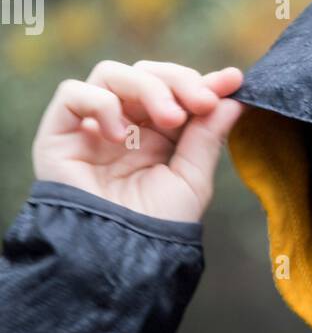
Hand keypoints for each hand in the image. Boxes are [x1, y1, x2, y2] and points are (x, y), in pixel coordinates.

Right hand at [32, 60, 246, 221]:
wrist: (118, 259)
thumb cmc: (155, 227)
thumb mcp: (191, 180)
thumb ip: (207, 136)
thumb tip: (233, 98)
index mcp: (156, 135)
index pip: (176, 91)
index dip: (203, 81)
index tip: (232, 80)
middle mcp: (123, 126)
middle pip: (146, 73)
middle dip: (178, 81)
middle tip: (202, 103)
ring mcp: (91, 127)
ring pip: (112, 74)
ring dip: (147, 87)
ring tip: (170, 119)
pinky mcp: (58, 134)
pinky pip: (72, 93)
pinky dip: (101, 103)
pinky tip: (120, 136)